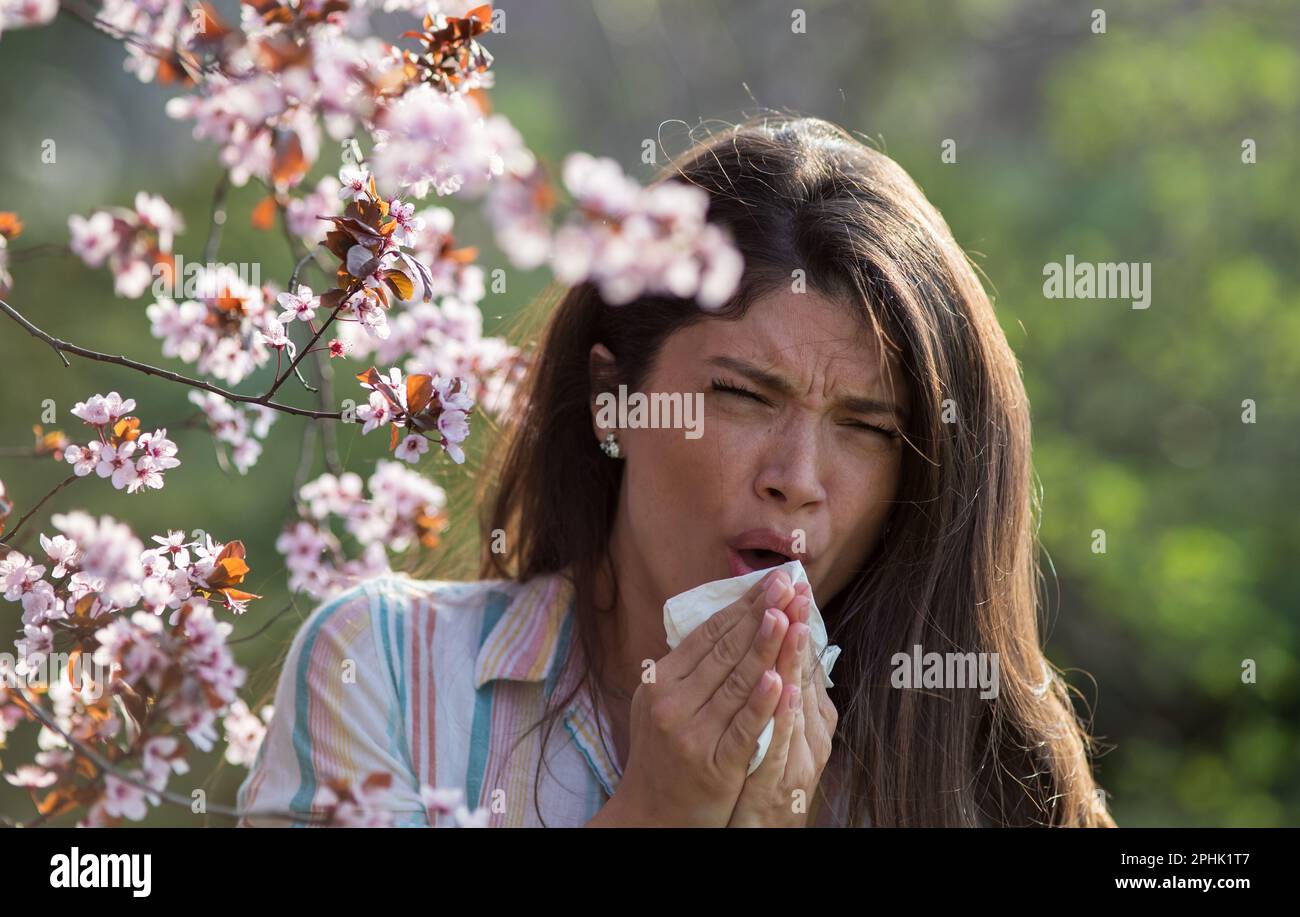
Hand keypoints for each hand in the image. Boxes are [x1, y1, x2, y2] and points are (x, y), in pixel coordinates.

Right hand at [596, 568, 799, 826]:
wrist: (650, 817)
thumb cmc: (662, 757)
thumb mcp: (661, 706)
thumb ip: (686, 669)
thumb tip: (724, 621)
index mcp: (660, 681)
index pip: (708, 634)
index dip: (742, 604)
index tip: (770, 581)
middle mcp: (671, 702)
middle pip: (724, 650)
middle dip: (761, 613)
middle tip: (788, 584)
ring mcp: (691, 733)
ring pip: (736, 682)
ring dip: (765, 646)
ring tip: (788, 616)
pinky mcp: (713, 764)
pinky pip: (742, 728)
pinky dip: (760, 703)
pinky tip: (779, 680)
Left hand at [727, 580, 837, 826]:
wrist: (754, 830)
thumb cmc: (764, 775)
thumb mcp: (780, 729)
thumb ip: (788, 689)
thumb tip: (785, 639)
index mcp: (813, 716)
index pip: (804, 661)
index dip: (797, 622)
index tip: (793, 584)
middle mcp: (812, 734)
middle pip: (802, 674)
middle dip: (795, 630)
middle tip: (794, 590)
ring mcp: (798, 759)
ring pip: (796, 704)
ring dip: (794, 662)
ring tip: (792, 624)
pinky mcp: (782, 784)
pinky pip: (780, 744)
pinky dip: (782, 714)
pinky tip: (783, 687)